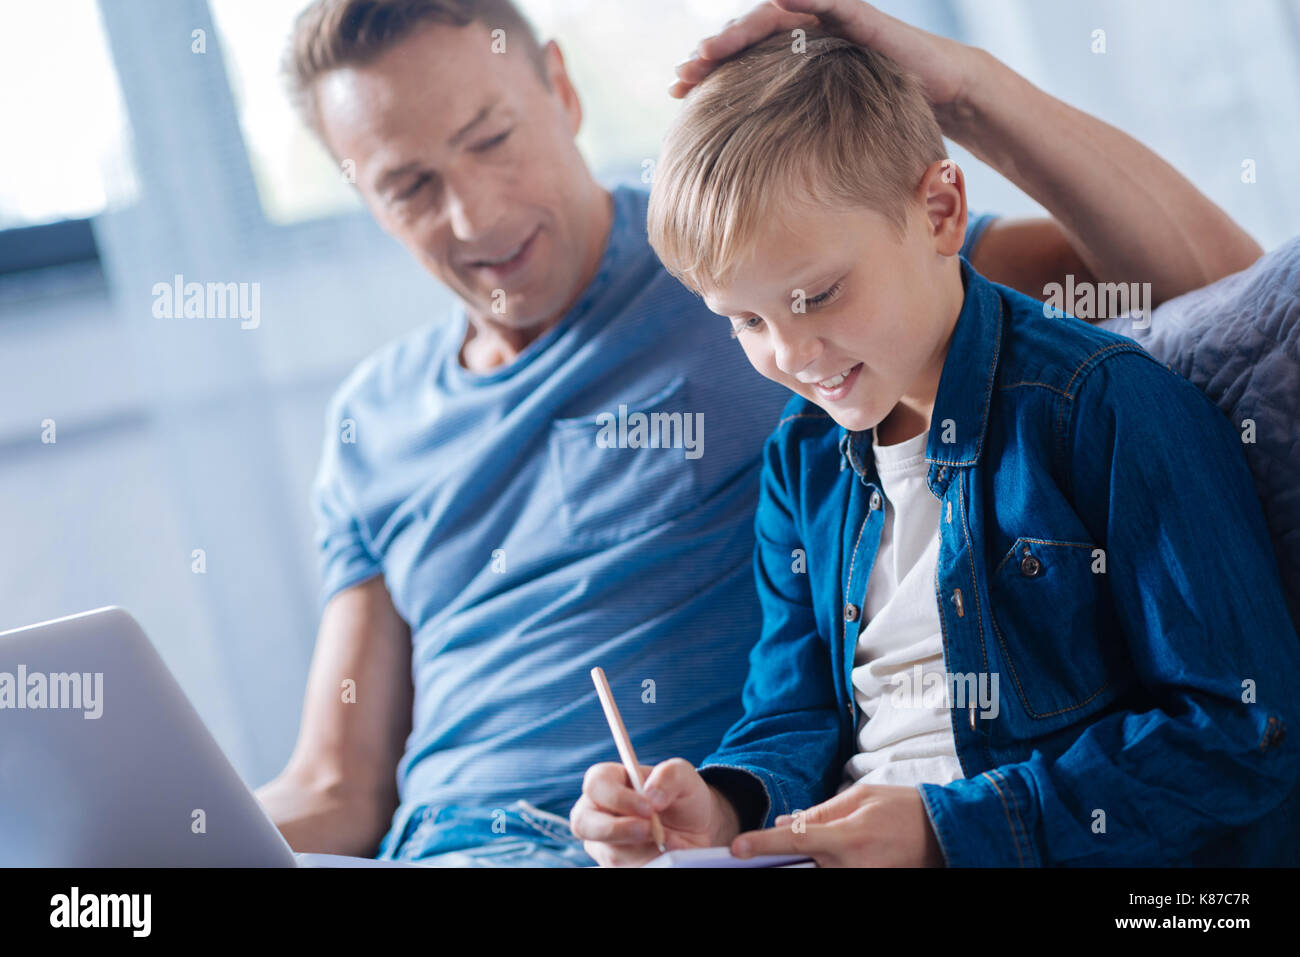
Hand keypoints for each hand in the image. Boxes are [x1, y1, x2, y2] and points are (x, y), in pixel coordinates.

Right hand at [569, 758, 735, 866]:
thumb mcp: (684, 777)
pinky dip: (649, 862)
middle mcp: (598, 811)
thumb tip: (651, 796)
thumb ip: (669, 776)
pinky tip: (665, 855)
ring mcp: (603, 842)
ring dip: (644, 849)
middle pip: (583, 822)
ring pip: (610, 852)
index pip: (596, 783)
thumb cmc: (683, 797)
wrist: (694, 831)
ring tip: (671, 842)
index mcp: (610, 780)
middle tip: (649, 831)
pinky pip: (624, 868)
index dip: (617, 796)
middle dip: (615, 829)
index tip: (648, 808)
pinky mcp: (614, 865)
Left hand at [671, 0, 980, 122]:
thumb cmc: (884, 113)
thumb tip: (755, 188)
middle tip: (682, 74)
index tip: (677, 92)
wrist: (940, 89)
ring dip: (739, 31)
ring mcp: (830, 22)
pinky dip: (797, 0)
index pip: (743, 61)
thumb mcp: (830, 132)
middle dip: (713, 53)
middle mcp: (807, 36)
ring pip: (774, 17)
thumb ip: (795, 143)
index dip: (710, 74)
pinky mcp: (858, 17)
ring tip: (709, 49)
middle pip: (748, 37)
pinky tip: (772, 2)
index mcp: (795, 62)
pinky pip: (823, 3)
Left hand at [731, 783, 945, 866]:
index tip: (737, 847)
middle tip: (763, 851)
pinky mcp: (869, 885)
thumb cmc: (903, 809)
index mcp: (848, 837)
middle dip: (781, 860)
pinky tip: (824, 857)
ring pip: (817, 874)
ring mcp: (862, 881)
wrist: (945, 834)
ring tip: (816, 846)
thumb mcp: (861, 796)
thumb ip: (821, 811)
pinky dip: (825, 867)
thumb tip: (786, 824)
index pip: (795, 842)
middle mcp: (852, 867)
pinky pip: (835, 877)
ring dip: (807, 864)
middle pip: (801, 868)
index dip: (762, 845)